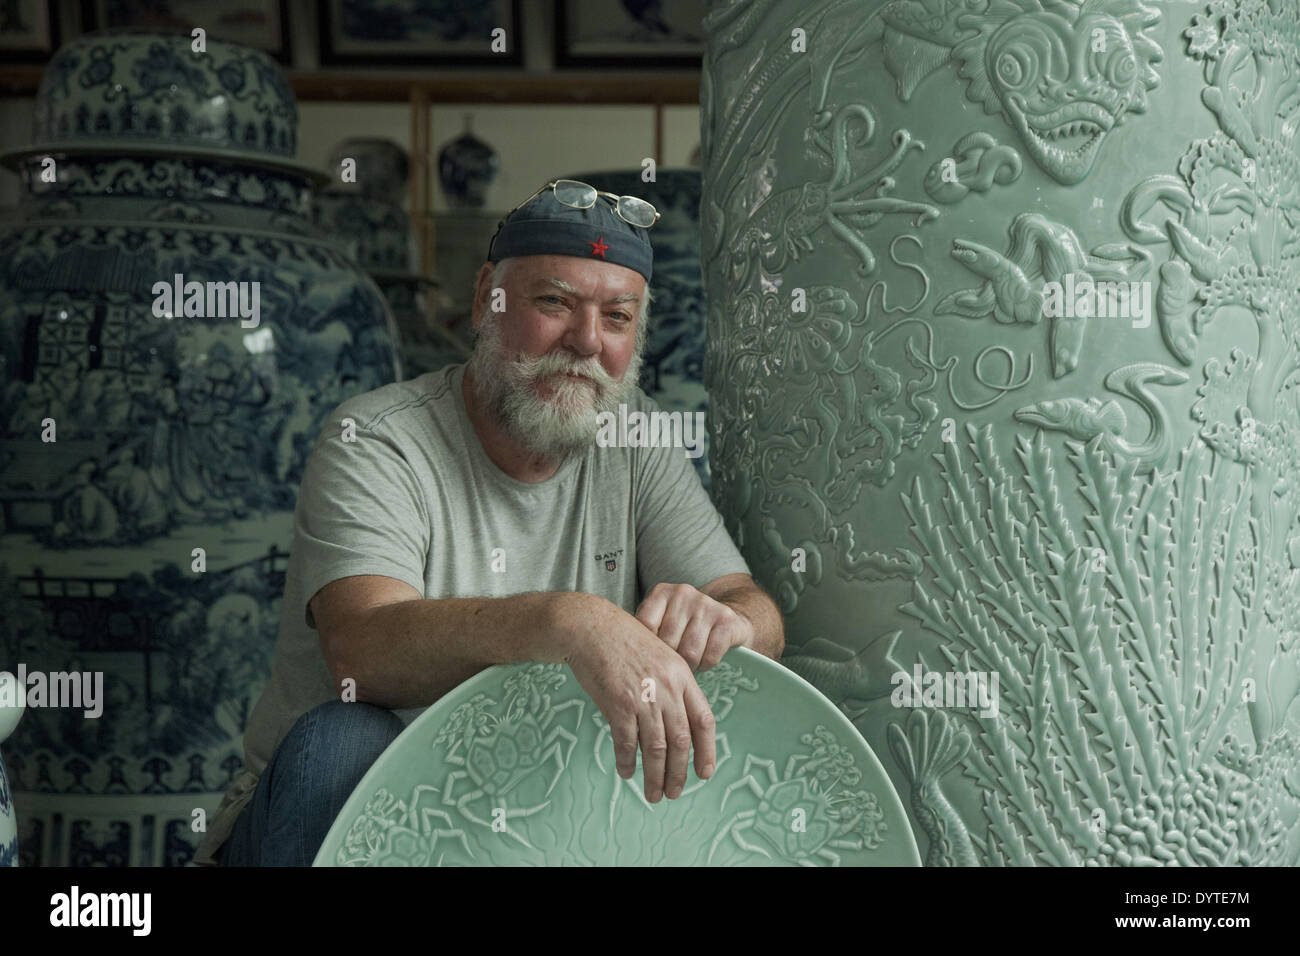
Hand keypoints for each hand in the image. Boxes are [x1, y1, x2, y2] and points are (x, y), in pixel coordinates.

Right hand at [559, 594, 715, 802]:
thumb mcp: (660, 656)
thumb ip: (672, 687)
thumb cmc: (623, 642)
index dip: (707, 750)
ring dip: (655, 776)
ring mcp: (643, 697)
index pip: (704, 720)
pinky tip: (626, 772)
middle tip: (674, 792)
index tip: (704, 773)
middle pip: (681, 740)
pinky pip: (626, 742)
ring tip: (653, 794)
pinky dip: (627, 761)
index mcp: (682, 676)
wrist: (591, 627)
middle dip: (678, 773)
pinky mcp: (618, 703)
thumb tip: (676, 725)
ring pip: (656, 747)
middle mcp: (667, 688)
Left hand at [635, 582, 753, 671]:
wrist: (726, 618)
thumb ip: (644, 632)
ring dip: (689, 666)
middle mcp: (683, 593)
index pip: (644, 626)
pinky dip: (706, 664)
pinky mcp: (726, 620)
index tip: (652, 655)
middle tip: (673, 664)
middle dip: (670, 660)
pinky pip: (710, 656)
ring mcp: (706, 604)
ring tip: (688, 663)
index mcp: (661, 592)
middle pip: (667, 642)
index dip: (648, 648)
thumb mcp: (661, 621)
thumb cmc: (684, 627)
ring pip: (689, 652)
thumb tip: (623, 658)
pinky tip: (704, 659)